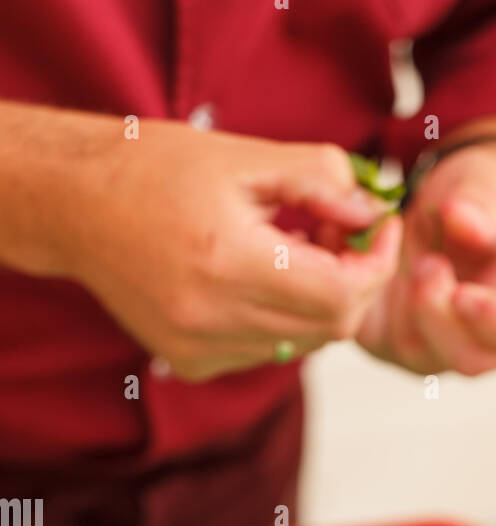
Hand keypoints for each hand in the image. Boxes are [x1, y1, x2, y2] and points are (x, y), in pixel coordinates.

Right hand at [0, 107, 399, 380]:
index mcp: (229, 261)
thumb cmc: (156, 170)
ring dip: (317, 299)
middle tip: (339, 230)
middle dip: (353, 280)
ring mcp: (201, 348)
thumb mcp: (245, 156)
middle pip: (331, 327)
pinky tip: (256, 277)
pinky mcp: (192, 363)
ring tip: (292, 246)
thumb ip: (319, 179)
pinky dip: (280, 319)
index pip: (340, 295)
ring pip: (302, 343)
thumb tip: (373, 212)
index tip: (381, 230)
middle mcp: (214, 317)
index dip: (376, 266)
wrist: (78, 207)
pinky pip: (266, 352)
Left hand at [357, 140, 495, 376]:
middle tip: (427, 263)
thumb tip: (461, 220)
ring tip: (392, 245)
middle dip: (439, 315)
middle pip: (471, 359)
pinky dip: (353, 295)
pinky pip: (368, 333)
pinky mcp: (387, 339)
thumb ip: (483, 199)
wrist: (446, 209)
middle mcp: (486, 336)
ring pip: (416, 354)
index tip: (466, 293)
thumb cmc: (483, 198)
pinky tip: (352, 250)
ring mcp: (436, 345)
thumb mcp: (490, 181)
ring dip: (396, 302)